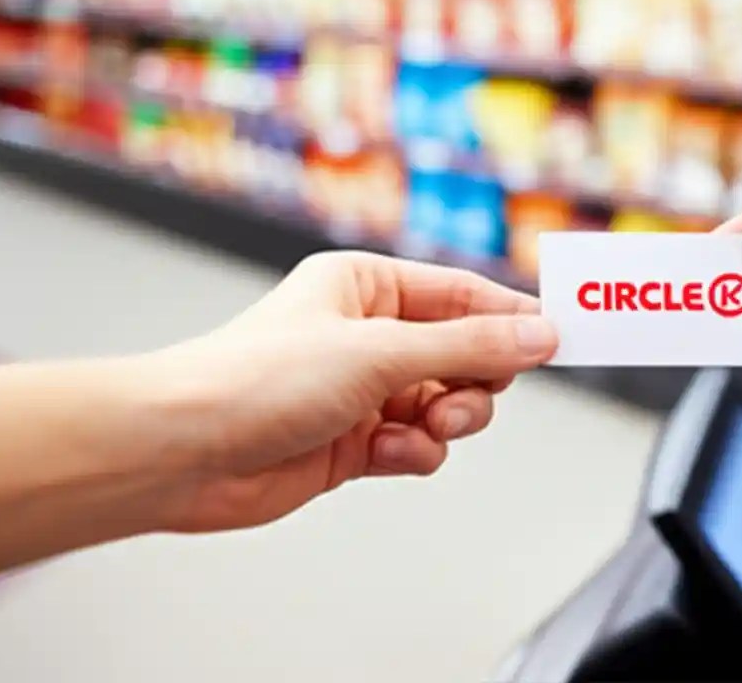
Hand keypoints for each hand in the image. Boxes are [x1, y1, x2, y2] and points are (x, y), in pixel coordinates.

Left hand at [146, 252, 558, 532]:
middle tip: (466, 400)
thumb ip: (469, 348)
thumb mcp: (380, 352)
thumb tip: (538, 336)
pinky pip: (415, 445)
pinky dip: (412, 453)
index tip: (558, 336)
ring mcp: (361, 390)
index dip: (511, 318)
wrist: (182, 450)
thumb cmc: (255, 378)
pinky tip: (386, 454)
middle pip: (463, 355)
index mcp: (366, 286)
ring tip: (423, 430)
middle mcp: (367, 334)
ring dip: (446, 422)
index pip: (462, 296)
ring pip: (445, 404)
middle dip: (475, 382)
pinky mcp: (353, 441)